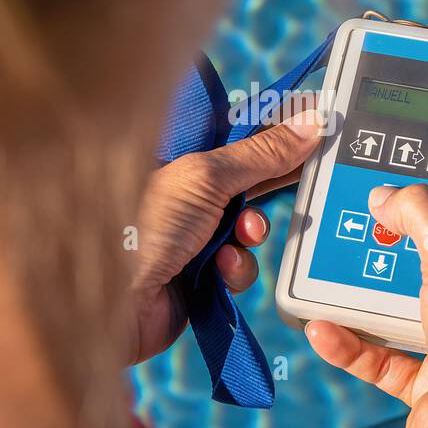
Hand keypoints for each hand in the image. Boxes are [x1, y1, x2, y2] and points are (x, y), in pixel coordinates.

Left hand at [128, 108, 323, 363]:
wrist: (110, 306)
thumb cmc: (141, 228)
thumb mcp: (205, 178)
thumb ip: (261, 153)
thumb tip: (311, 121)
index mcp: (178, 158)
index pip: (237, 135)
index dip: (275, 132)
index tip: (316, 127)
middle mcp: (184, 194)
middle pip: (248, 182)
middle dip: (271, 188)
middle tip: (305, 182)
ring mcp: (190, 237)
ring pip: (248, 229)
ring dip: (250, 235)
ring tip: (239, 239)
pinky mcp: (197, 278)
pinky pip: (238, 269)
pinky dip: (235, 270)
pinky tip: (218, 272)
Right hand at [306, 185, 427, 427]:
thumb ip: (422, 218)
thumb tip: (389, 196)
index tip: (422, 174)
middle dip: (402, 242)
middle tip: (370, 220)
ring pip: (408, 306)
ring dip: (368, 294)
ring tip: (335, 271)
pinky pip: (384, 355)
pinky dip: (353, 342)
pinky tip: (324, 328)